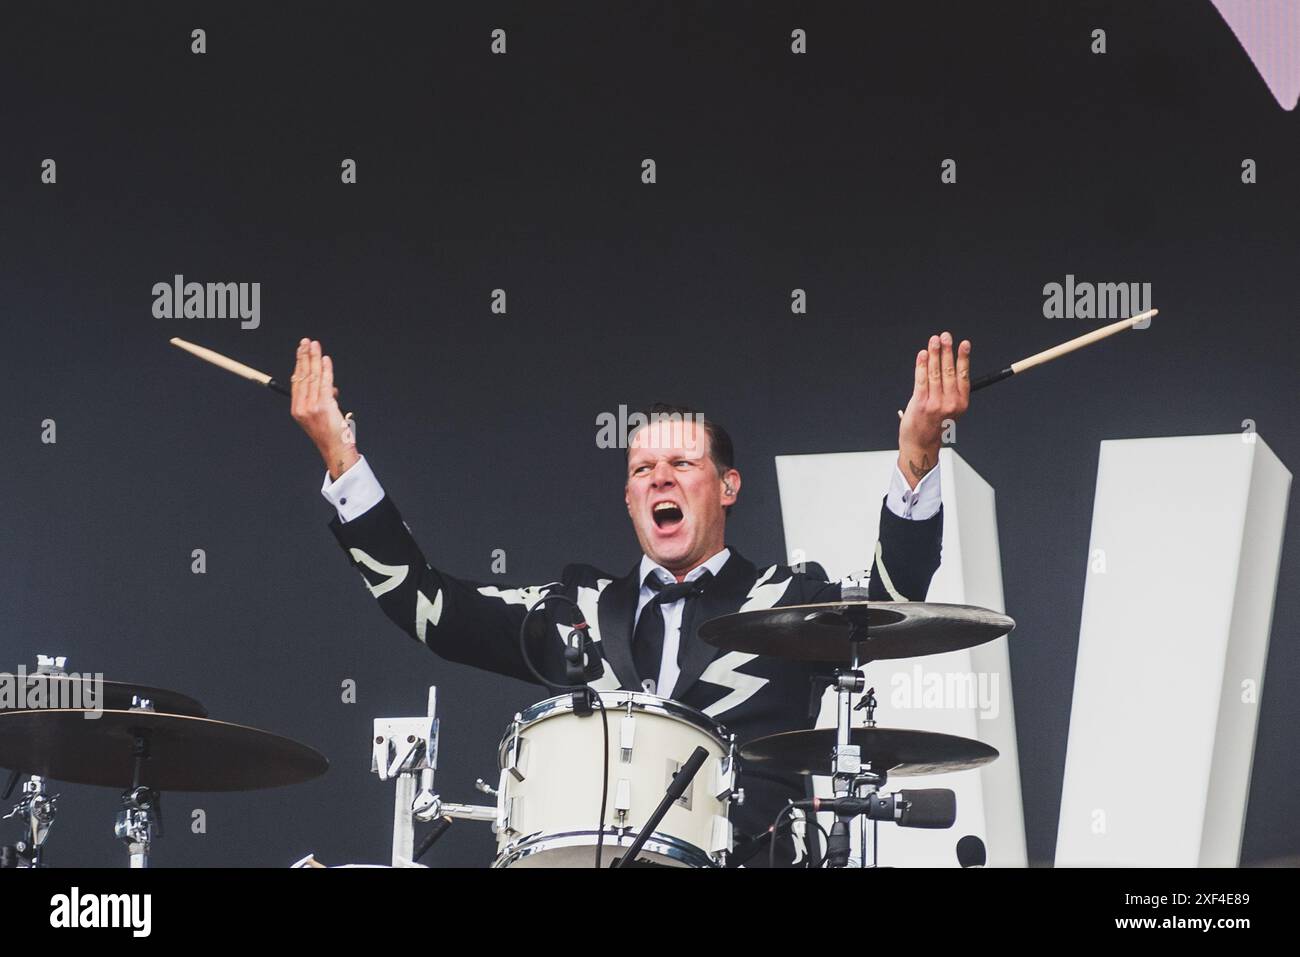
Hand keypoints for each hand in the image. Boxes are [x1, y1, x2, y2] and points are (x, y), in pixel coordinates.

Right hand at [289, 338, 358, 479]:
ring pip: (312, 377)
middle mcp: (302, 407)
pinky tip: (325, 359)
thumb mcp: (320, 416)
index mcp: (297, 409)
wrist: (336, 449)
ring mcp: (312, 406)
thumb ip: (321, 399)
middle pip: (302, 376)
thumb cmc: (330, 434)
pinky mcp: (324, 406)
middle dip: (304, 356)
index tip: (301, 351)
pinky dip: (326, 370)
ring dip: (314, 358)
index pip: (297, 381)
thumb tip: (329, 386)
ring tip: (314, 346)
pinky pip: (324, 383)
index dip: (299, 364)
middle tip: (306, 342)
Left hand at [897, 331, 969, 487]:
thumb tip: (951, 365)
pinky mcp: (920, 404)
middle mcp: (950, 403)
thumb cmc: (934, 425)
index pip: (963, 375)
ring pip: (935, 373)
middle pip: (949, 371)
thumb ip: (952, 391)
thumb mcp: (950, 410)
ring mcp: (935, 404)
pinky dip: (922, 365)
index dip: (964, 358)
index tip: (964, 344)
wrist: (921, 444)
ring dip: (934, 354)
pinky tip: (923, 354)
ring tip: (934, 341)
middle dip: (947, 351)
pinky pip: (921, 380)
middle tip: (945, 336)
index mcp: (961, 403)